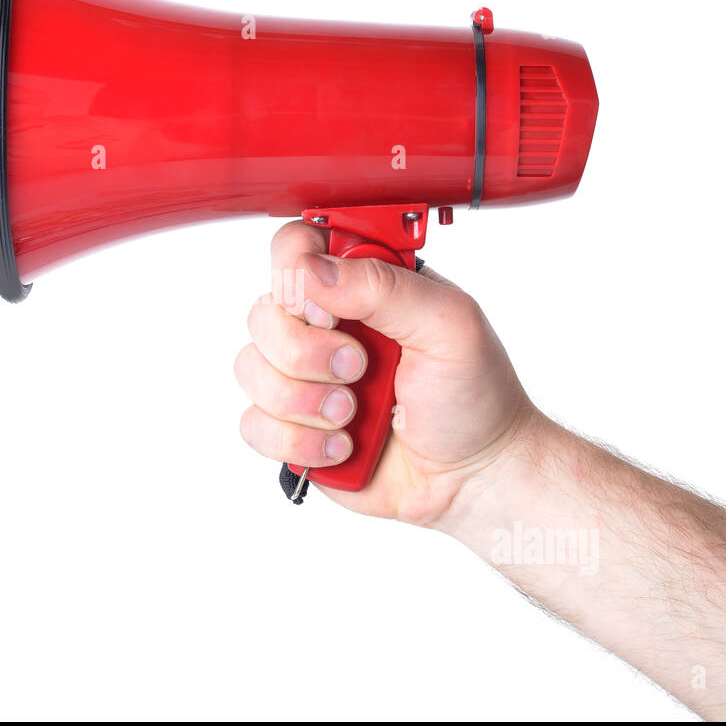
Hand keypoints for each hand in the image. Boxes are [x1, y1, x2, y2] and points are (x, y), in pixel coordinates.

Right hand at [234, 220, 535, 525]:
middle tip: (358, 367)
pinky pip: (253, 424)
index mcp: (362, 287)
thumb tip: (311, 268)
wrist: (475, 477)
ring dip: (304, 400)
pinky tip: (342, 444)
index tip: (327, 310)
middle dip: (306, 351)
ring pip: (250, 369)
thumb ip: (384, 287)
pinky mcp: (292, 428)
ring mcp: (305, 378)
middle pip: (263, 312)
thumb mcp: (449, 325)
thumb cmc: (474, 398)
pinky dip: (299, 441)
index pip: (297, 247)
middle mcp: (326, 326)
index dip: (295, 272)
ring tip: (353, 413)